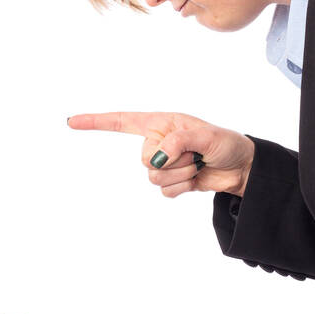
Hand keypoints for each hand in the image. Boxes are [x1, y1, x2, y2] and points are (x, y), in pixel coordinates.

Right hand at [67, 110, 254, 198]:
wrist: (242, 168)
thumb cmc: (226, 143)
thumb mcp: (205, 135)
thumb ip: (177, 141)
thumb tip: (156, 158)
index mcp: (160, 123)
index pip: (122, 122)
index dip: (96, 122)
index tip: (72, 121)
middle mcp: (157, 142)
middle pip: (143, 158)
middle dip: (171, 160)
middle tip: (194, 154)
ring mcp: (164, 163)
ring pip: (153, 177)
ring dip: (180, 175)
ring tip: (197, 165)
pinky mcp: (171, 182)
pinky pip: (164, 191)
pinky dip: (182, 187)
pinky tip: (195, 178)